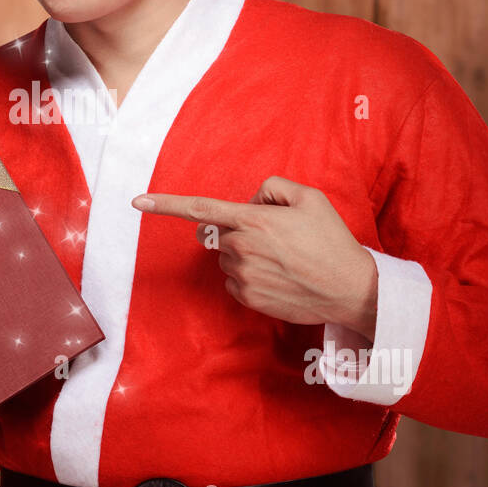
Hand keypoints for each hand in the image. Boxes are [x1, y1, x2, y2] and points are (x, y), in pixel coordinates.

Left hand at [131, 176, 378, 336]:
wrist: (351, 289)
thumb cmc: (332, 241)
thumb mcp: (310, 198)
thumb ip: (272, 188)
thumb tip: (249, 203)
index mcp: (253, 220)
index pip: (200, 209)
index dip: (165, 204)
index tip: (136, 202)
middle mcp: (241, 248)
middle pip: (218, 233)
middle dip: (236, 230)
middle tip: (274, 237)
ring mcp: (243, 275)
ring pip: (227, 257)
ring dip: (245, 254)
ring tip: (283, 259)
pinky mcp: (247, 298)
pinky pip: (235, 280)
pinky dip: (250, 276)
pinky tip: (278, 277)